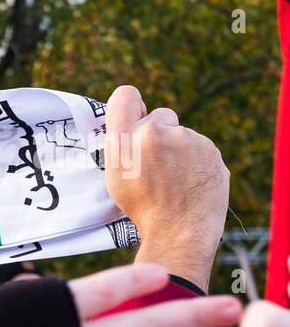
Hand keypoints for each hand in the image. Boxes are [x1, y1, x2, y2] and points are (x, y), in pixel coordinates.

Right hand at [104, 85, 228, 290]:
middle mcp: (155, 132)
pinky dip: (196, 161)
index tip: (135, 115)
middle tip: (155, 164)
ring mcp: (187, 139)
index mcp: (125, 140)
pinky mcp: (211, 149)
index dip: (130, 104)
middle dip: (158, 132)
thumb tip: (135, 124)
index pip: (125, 95)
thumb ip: (123, 145)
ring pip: (182, 135)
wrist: (179, 231)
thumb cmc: (143, 207)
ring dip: (178, 150)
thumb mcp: (116, 176)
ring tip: (174, 180)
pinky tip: (190, 182)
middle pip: (159, 116)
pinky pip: (200, 149)